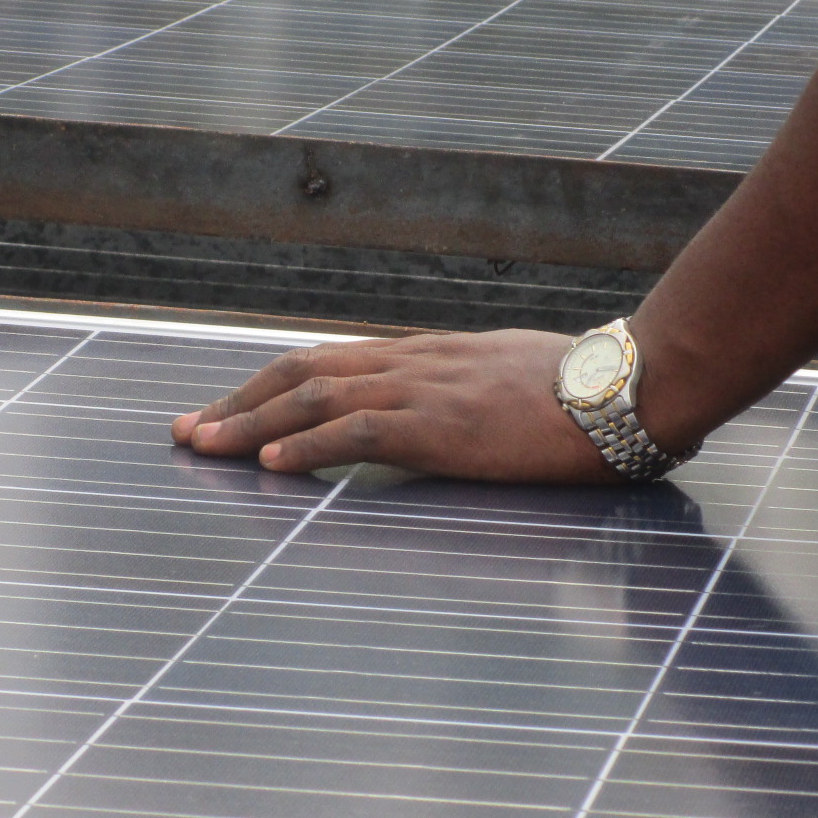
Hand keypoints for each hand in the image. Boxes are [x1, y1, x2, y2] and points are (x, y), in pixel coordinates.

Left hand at [171, 329, 618, 481]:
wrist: (631, 388)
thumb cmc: (586, 394)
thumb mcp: (512, 383)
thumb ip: (470, 394)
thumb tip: (452, 418)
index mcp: (430, 355)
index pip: (331, 362)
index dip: (270, 385)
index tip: (227, 409)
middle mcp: (415, 362)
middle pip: (303, 370)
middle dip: (237, 399)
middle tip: (187, 430)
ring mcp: (426, 390)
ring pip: (314, 395)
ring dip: (250, 422)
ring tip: (203, 446)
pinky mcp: (442, 426)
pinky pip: (356, 431)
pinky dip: (304, 444)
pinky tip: (268, 462)